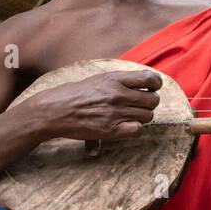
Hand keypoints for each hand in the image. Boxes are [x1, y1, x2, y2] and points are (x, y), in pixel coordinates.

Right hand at [29, 68, 161, 141]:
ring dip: (142, 116)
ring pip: (147, 116)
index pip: (150, 79)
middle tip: (139, 105)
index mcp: (114, 79)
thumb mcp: (98, 79)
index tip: (151, 88)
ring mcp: (115, 113)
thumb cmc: (75, 94)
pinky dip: (135, 128)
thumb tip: (144, 82)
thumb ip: (121, 80)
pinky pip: (138, 130)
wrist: (55, 110)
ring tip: (129, 115)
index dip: (155, 85)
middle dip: (149, 103)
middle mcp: (117, 94)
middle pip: (153, 100)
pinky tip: (126, 126)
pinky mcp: (111, 130)